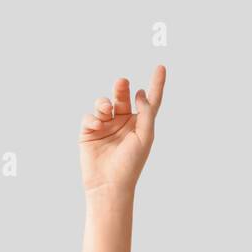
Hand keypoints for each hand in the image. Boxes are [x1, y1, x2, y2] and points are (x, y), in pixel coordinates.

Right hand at [80, 65, 165, 197]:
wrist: (109, 184)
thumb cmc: (131, 164)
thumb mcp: (144, 137)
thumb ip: (146, 114)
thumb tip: (141, 93)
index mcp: (139, 125)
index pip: (149, 101)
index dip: (156, 84)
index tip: (161, 67)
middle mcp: (123, 123)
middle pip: (123, 97)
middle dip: (122, 88)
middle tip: (122, 83)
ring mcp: (106, 126)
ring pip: (104, 103)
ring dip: (104, 103)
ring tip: (106, 110)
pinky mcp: (89, 132)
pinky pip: (90, 116)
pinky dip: (93, 118)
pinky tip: (98, 125)